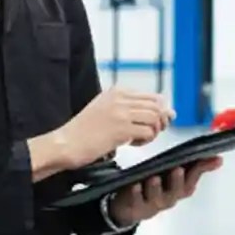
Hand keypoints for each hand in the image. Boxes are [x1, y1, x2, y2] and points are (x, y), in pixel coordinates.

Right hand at [55, 87, 173, 167]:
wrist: (65, 143)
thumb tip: (168, 112)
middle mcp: (120, 98)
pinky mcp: (121, 129)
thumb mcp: (106, 111)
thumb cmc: (84, 132)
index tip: (155, 124)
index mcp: (117, 91)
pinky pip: (148, 132)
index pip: (152, 96)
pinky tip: (132, 144)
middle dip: (159, 122)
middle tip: (149, 134)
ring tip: (138, 139)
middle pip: (157, 106)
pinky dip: (145, 140)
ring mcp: (121, 112)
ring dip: (153, 132)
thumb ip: (132, 109)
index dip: (159, 112)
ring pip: (155, 117)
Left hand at [109, 157, 223, 226]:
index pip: (191, 180)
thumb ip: (196, 167)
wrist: (133, 207)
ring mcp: (153, 204)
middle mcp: (169, 198)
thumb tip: (218, 158)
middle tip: (178, 169)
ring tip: (155, 177)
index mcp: (179, 190)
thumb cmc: (158, 188)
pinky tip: (135, 186)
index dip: (199, 170)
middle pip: (176, 192)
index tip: (207, 160)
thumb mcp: (175, 176)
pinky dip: (136, 194)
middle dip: (178, 181)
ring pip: (157, 198)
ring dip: (156, 188)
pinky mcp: (136, 207)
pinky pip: (137, 202)